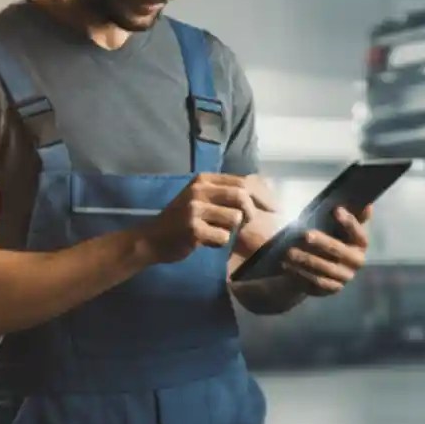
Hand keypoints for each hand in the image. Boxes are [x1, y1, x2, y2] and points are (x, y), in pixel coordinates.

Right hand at [134, 173, 275, 265]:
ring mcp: (194, 209)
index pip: (242, 181)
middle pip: (241, 196)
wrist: (150, 239)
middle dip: (250, 212)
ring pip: (235, 219)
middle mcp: (199, 190)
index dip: (262, 195)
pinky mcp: (193, 229)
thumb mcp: (200, 199)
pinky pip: (223, 237)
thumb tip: (263, 193)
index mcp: (204, 180)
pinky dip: (219, 243)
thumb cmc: (180, 220)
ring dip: (231, 230)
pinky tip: (205, 241)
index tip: (274, 208)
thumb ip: (225, 194)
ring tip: (216, 232)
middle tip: (246, 224)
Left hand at [281, 205, 371, 296]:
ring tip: (289, 252)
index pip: (358, 233)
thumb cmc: (330, 236)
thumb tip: (366, 204)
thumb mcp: (338, 224)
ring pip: (325, 269)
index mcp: (361, 243)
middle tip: (305, 235)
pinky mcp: (330, 289)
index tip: (336, 210)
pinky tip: (287, 266)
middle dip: (322, 242)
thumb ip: (352, 214)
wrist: (318, 265)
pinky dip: (301, 274)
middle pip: (339, 251)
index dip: (349, 222)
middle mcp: (357, 262)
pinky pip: (315, 283)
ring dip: (306, 260)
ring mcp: (344, 277)